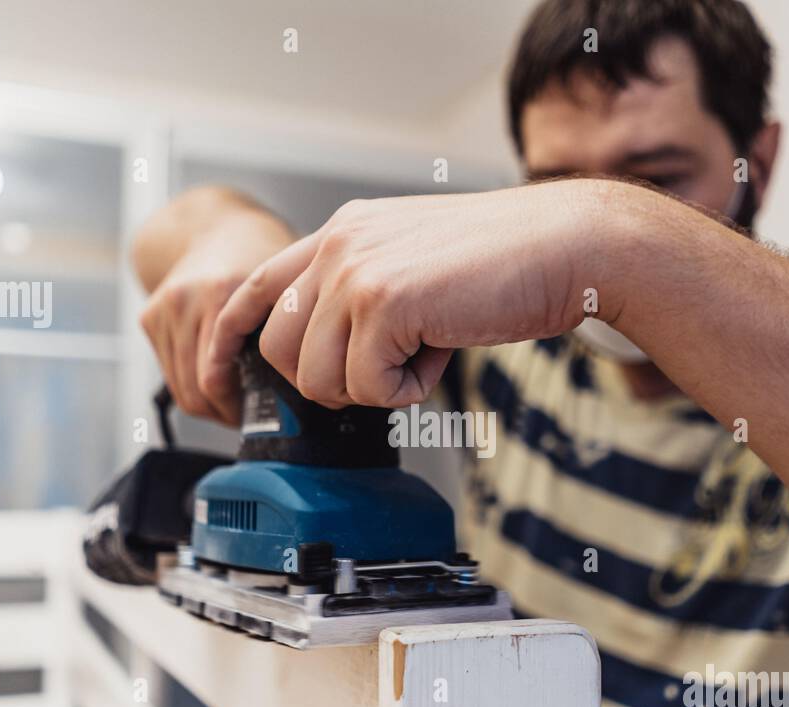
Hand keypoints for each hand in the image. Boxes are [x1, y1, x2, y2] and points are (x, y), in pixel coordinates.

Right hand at [139, 208, 293, 422]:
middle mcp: (185, 300)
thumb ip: (288, 331)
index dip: (239, 408)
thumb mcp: (284, 286)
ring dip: (210, 406)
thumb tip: (305, 385)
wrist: (217, 228)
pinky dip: (192, 387)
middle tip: (254, 418)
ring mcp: (163, 310)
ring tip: (238, 404)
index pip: (215, 377)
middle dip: (226, 413)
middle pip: (196, 390)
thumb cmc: (259, 260)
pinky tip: (219, 382)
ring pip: (181, 390)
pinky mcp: (149, 318)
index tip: (263, 417)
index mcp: (222, 292)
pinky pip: (170, 374)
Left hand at [207, 181, 601, 407]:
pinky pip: (366, 387)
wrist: (565, 246)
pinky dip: (407, 391)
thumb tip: (332, 360)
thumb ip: (363, 296)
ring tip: (424, 355)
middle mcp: (338, 244)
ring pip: (318, 377)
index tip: (222, 380)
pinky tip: (441, 355)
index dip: (229, 340)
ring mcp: (355, 271)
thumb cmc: (507, 262)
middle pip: (278, 349)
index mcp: (341, 232)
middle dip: (328, 381)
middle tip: (388, 369)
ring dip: (373, 387)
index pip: (254, 289)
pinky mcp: (384, 302)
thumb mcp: (415, 264)